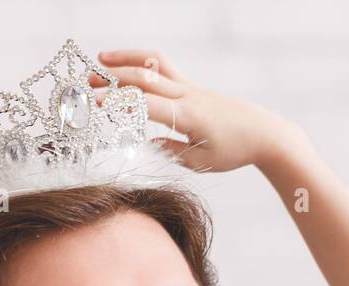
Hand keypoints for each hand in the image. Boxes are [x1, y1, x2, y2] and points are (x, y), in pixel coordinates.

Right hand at [94, 49, 305, 172]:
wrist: (264, 132)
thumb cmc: (235, 150)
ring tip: (99, 61)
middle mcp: (187, 96)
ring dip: (124, 61)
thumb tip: (147, 143)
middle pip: (143, 80)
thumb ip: (172, 152)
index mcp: (188, 117)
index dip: (118, 103)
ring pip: (152, 65)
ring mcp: (189, 87)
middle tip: (85, 86)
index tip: (93, 106)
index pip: (146, 105)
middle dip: (112, 81)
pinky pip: (163, 66)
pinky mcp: (192, 85)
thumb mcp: (202, 161)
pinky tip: (126, 64)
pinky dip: (142, 61)